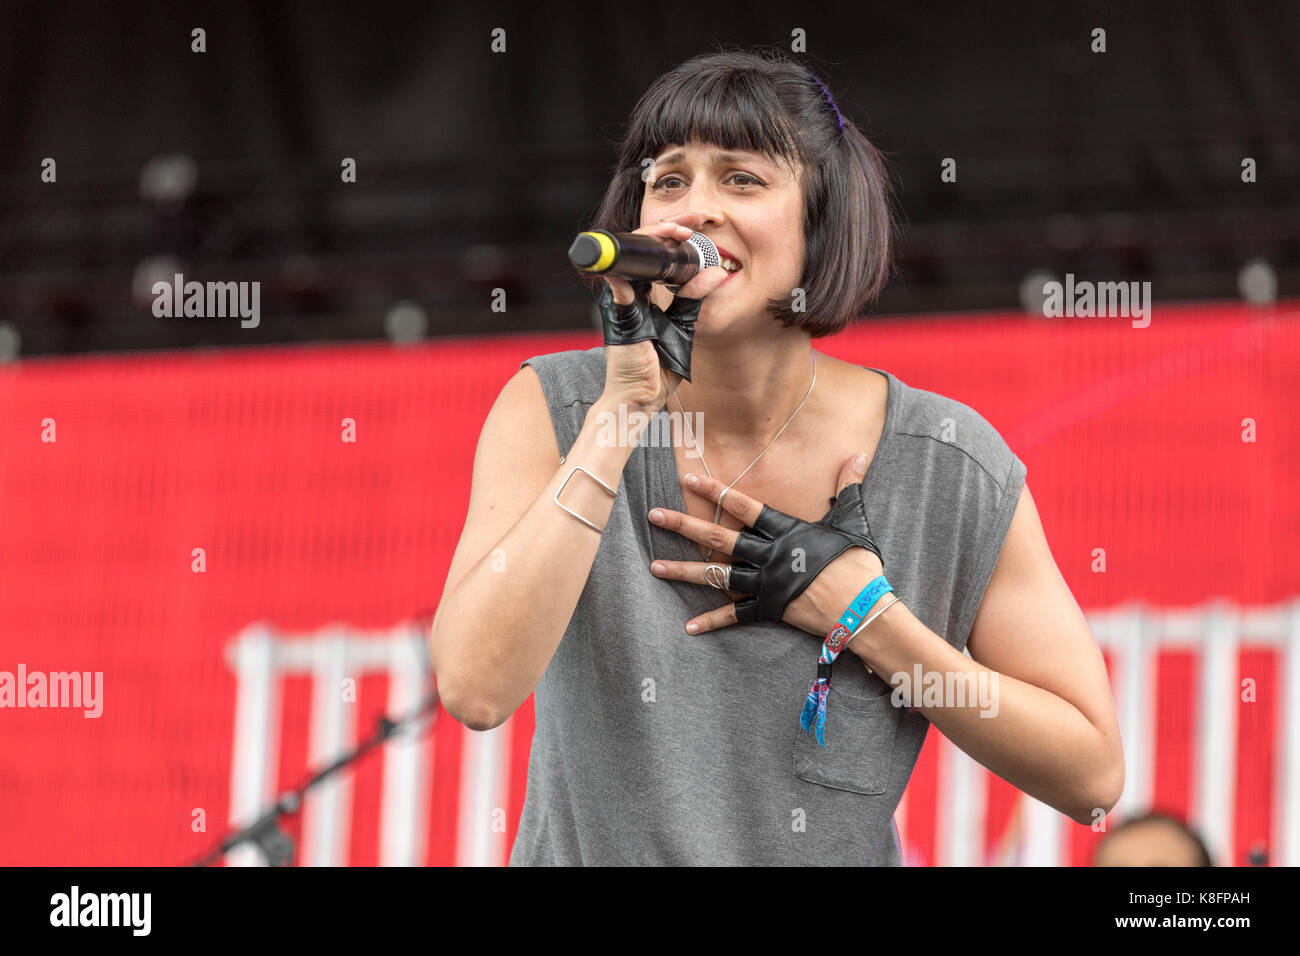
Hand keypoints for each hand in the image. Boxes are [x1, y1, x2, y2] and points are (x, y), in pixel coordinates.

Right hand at [598, 212, 729, 413]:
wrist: (640, 396)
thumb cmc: (657, 366)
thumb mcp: (682, 326)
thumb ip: (693, 300)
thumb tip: (715, 272)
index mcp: (645, 294)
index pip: (657, 256)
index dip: (674, 237)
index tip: (698, 226)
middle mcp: (631, 293)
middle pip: (643, 249)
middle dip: (667, 228)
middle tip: (693, 219)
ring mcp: (622, 301)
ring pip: (632, 257)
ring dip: (653, 239)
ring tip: (678, 230)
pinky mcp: (618, 314)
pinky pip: (619, 284)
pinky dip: (625, 266)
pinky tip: (647, 250)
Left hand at [647, 453, 886, 636]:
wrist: (864, 607)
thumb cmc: (859, 563)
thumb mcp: (853, 519)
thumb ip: (849, 485)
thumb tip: (859, 453)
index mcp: (786, 531)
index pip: (745, 506)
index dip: (717, 492)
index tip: (689, 479)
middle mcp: (769, 555)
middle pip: (718, 538)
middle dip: (684, 526)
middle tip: (654, 516)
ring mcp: (766, 584)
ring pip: (717, 576)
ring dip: (684, 571)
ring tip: (655, 566)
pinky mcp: (769, 610)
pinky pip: (735, 617)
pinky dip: (712, 622)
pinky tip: (688, 626)